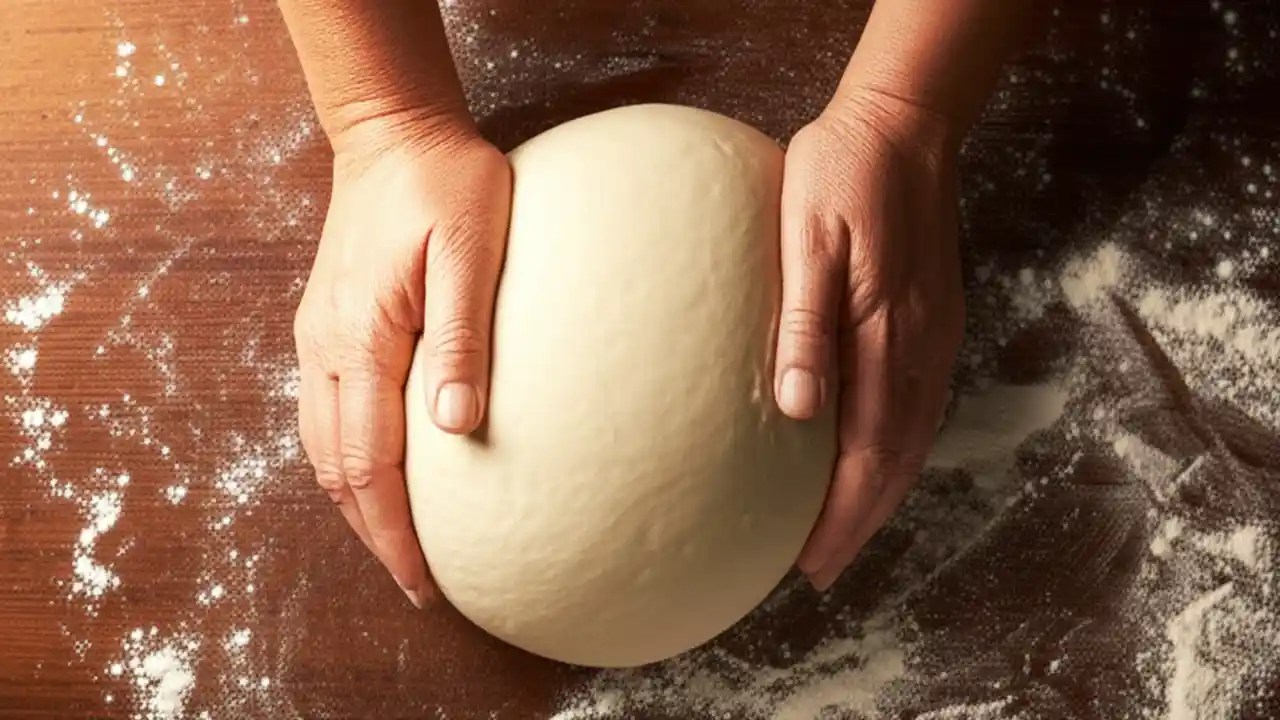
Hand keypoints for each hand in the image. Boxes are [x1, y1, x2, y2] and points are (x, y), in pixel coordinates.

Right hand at [293, 112, 510, 607]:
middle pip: (338, 471)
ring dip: (358, 503)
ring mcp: (318, 338)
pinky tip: (381, 472)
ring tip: (400, 542)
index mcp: (360, 341)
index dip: (395, 534)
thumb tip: (457, 428)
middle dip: (375, 535)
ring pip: (324, 448)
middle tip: (420, 583)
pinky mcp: (326, 326)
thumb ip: (463, 338)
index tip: (424, 584)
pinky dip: (350, 460)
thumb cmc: (443, 184)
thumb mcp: (470, 252)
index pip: (369, 466)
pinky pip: (327, 414)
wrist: (391, 132)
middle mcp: (325, 349)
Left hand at [775, 90, 964, 590]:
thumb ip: (805, 323)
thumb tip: (798, 410)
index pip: (867, 451)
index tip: (808, 564)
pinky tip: (869, 460)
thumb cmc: (839, 173)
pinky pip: (917, 406)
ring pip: (911, 440)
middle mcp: (921, 346)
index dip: (840, 515)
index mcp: (888, 333)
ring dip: (877, 493)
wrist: (904, 124)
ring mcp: (934, 335)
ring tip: (841, 531)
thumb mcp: (808, 238)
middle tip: (817, 570)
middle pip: (896, 460)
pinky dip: (894, 451)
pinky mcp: (934, 320)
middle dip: (858, 521)